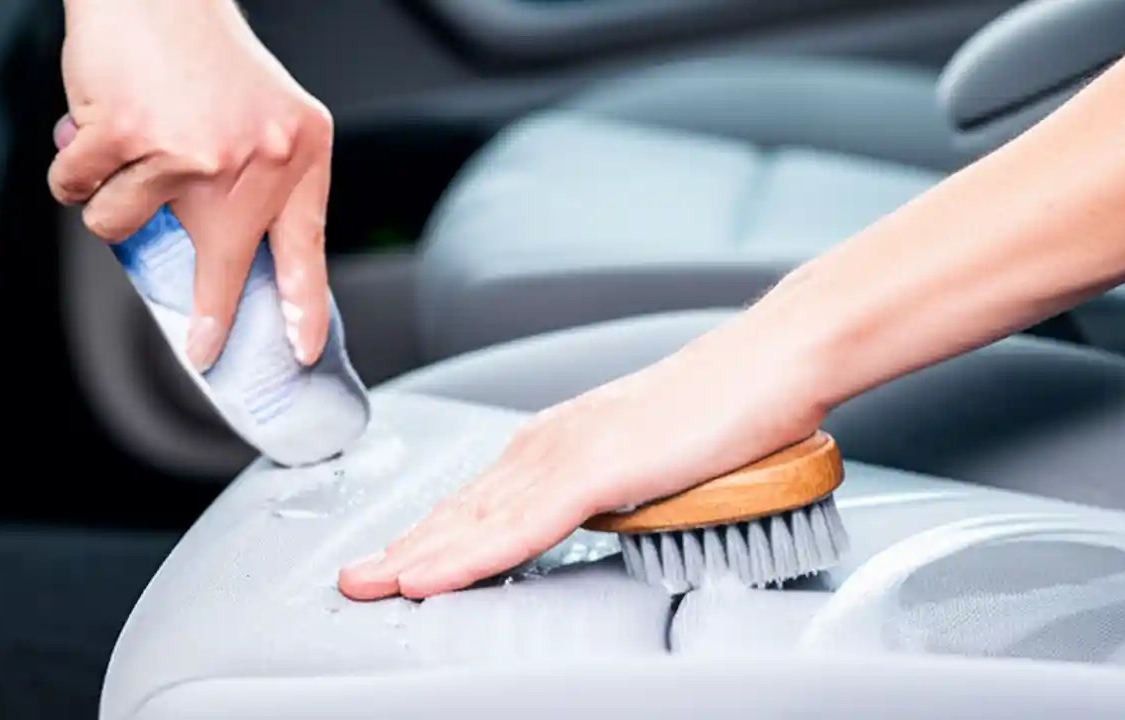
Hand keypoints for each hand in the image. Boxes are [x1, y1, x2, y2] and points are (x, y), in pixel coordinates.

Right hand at [50, 0, 333, 369]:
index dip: (304, 306)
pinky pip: (78, 189)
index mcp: (300, 152)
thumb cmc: (210, 58)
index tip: (302, 350)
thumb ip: (264, 187)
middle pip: (220, 263)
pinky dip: (75, 170)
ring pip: (121, 225)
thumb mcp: (274, 122)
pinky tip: (97, 134)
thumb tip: (236, 267)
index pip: (305, 247)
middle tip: (201, 344)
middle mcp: (254, 155)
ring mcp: (192, 149)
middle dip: (208, 313)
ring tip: (127, 159)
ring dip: (109, 202)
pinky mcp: (130, 136)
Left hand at [338, 294, 832, 599]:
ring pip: (476, 519)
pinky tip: (431, 576)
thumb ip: (616, 485)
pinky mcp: (598, 468)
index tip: (393, 560)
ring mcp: (571, 452)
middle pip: (464, 507)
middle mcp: (553, 441)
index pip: (483, 497)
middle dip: (404, 546)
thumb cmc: (726, 406)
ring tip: (367, 585)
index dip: (432, 532)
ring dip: (417, 555)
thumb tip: (605, 512)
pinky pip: (520, 526)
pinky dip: (468, 556)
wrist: (772, 359)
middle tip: (352, 579)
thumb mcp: (655, 457)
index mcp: (563, 438)